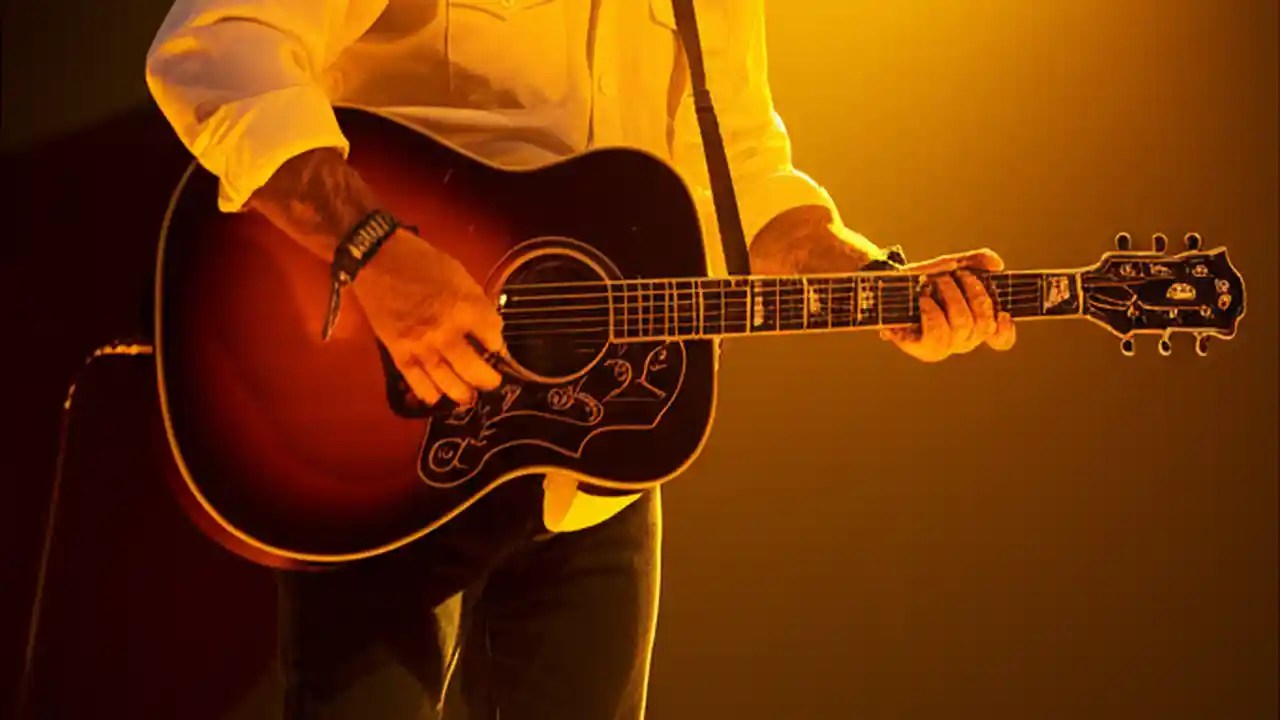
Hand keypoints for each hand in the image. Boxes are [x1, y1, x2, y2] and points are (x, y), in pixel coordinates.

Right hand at [352, 230, 504, 404]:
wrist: (377, 260)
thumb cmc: (422, 262)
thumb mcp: (461, 275)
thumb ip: (477, 304)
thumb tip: (489, 328)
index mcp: (465, 308)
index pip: (493, 338)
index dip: (498, 344)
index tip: (495, 346)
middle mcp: (446, 333)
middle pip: (476, 370)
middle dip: (488, 379)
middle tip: (492, 381)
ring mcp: (421, 347)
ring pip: (449, 383)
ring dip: (464, 393)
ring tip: (470, 396)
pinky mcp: (399, 354)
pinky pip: (417, 383)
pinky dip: (430, 394)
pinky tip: (438, 397)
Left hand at [878, 249, 1016, 362]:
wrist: (888, 285)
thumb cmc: (922, 279)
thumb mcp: (951, 265)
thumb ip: (975, 262)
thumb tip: (997, 264)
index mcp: (975, 324)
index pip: (1000, 340)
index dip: (1006, 331)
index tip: (1003, 313)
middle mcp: (963, 339)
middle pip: (983, 324)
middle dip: (973, 292)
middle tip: (956, 276)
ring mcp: (944, 346)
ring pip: (963, 327)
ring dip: (952, 297)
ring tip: (936, 282)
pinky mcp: (923, 348)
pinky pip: (938, 336)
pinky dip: (932, 312)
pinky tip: (924, 299)